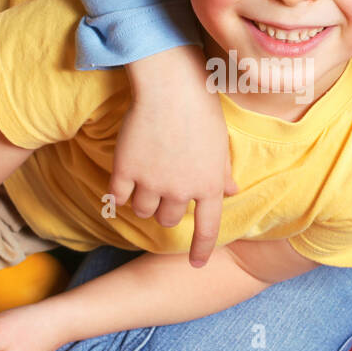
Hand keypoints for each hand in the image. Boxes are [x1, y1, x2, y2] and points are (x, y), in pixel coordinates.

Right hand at [116, 47, 238, 266]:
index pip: (208, 227)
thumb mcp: (220, 143)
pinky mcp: (125, 170)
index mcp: (210, 184)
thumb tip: (232, 191)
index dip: (201, 248)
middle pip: (169, 219)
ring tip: (145, 178)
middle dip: (167, 208)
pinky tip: (123, 179)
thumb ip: (222, 171)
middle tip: (165, 187)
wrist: (170, 86)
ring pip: (143, 211)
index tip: (197, 264)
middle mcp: (181, 190)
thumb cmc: (201, 109)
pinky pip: (119, 196)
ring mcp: (152, 182)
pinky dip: (120, 192)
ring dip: (144, 201)